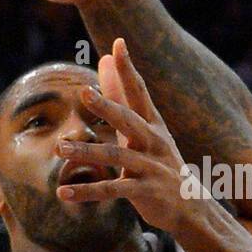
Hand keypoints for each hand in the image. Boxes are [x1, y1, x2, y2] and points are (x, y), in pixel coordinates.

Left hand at [54, 39, 212, 236]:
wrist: (191, 206)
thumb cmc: (160, 162)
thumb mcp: (142, 127)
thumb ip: (119, 94)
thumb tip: (104, 57)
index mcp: (153, 124)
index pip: (139, 92)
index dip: (129, 69)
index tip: (118, 45)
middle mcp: (154, 142)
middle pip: (129, 120)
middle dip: (108, 106)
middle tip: (84, 92)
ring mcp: (151, 168)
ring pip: (117, 157)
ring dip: (86, 152)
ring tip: (60, 148)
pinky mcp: (146, 192)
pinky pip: (113, 190)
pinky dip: (87, 192)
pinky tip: (63, 192)